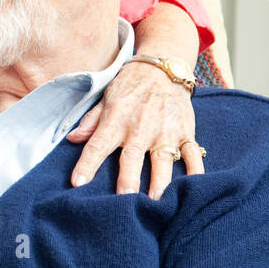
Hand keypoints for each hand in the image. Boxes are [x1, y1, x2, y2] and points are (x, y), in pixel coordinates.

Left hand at [67, 64, 204, 198]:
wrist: (163, 67)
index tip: (78, 184)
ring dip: (160, 180)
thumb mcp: (106, 99)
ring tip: (157, 200)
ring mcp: (165, 130)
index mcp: (116, 121)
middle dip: (128, 178)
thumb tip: (73, 139)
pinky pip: (191, 153)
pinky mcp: (185, 131)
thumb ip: (91, 121)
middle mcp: (140, 128)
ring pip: (163, 159)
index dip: (87, 165)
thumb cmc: (130, 86)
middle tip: (124, 198)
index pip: (97, 145)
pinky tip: (192, 185)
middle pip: (132, 157)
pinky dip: (195, 169)